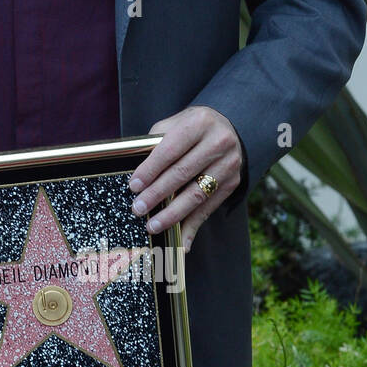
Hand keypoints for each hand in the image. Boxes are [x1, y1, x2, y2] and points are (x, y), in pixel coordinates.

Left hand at [129, 105, 242, 251]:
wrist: (228, 127)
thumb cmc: (190, 128)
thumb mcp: (173, 125)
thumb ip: (155, 144)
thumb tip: (136, 175)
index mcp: (199, 123)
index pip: (170, 150)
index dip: (151, 169)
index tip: (134, 186)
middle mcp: (218, 143)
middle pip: (183, 173)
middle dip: (158, 194)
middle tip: (138, 208)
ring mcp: (228, 164)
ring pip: (197, 194)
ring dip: (173, 214)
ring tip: (153, 225)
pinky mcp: (233, 183)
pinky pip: (209, 208)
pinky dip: (194, 226)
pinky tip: (182, 242)